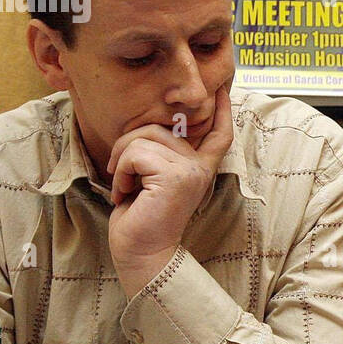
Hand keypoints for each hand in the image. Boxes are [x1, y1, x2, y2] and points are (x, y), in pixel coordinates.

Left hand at [108, 86, 232, 294]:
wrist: (141, 254)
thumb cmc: (141, 219)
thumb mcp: (153, 179)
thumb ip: (160, 154)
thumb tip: (149, 126)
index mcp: (199, 167)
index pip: (219, 133)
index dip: (222, 110)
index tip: (221, 90)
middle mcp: (200, 167)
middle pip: (159, 127)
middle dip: (127, 145)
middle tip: (122, 176)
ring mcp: (190, 171)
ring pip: (143, 137)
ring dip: (121, 162)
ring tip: (126, 188)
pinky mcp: (174, 177)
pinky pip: (134, 154)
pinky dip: (120, 174)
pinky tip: (125, 194)